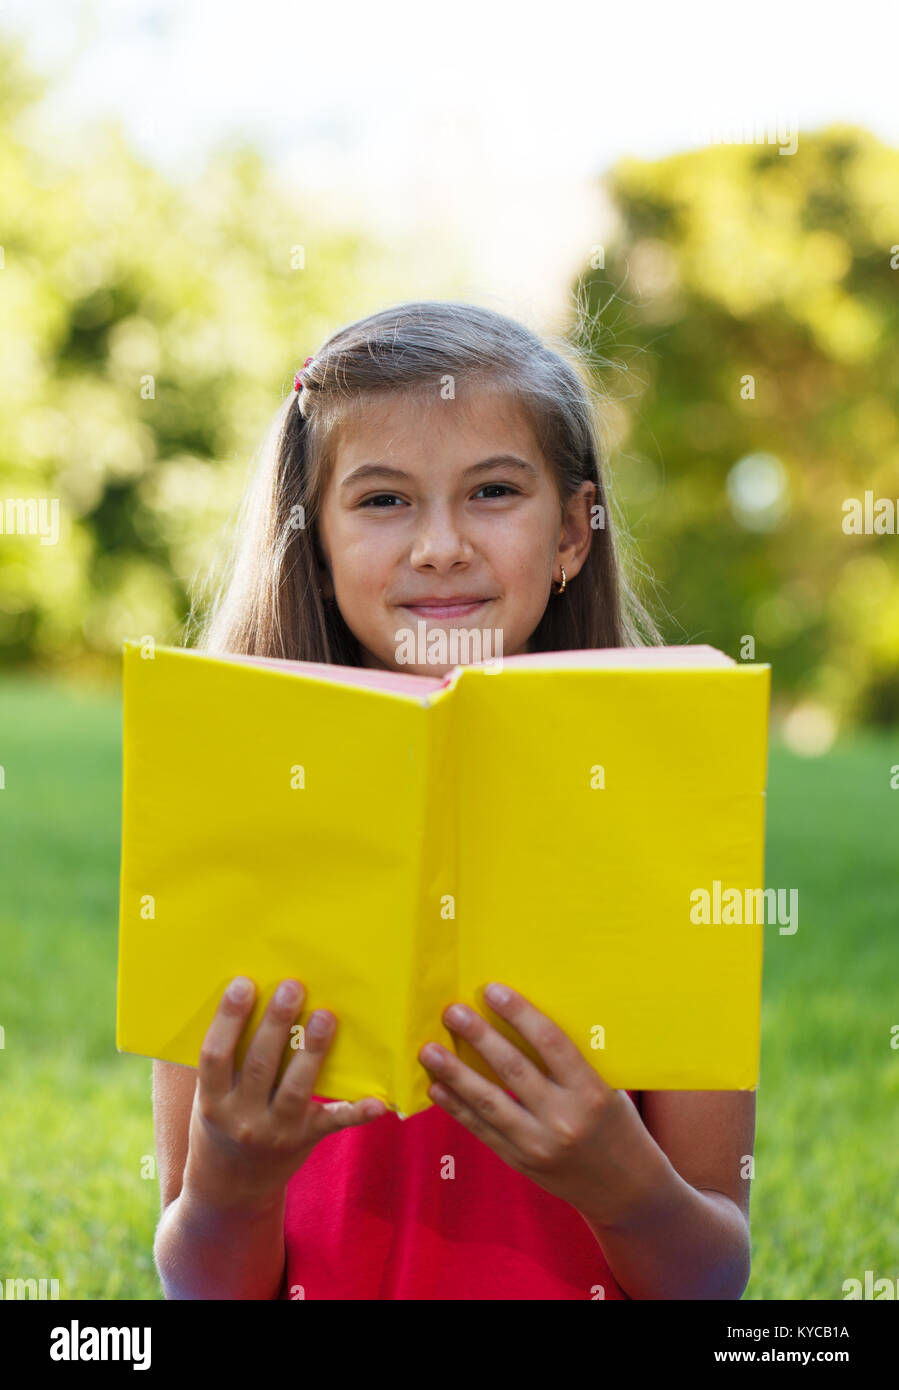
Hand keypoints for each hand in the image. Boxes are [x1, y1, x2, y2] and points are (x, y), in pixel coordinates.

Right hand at [184, 976, 386, 1210]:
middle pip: (260, 1066)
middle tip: (293, 987)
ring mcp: (276, 1132)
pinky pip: (333, 1123)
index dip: (228, 1019)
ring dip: (313, 1051)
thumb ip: (226, 1060)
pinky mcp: (306, 1139)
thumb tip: (246, 994)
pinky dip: (357, 1112)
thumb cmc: (220, 1124)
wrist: (229, 1189)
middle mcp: (243, 1119)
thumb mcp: (209, 1097)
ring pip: (296, 1089)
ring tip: (326, 1015)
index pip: (216, 1056)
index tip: (244, 983)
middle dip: (276, 1024)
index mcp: (212, 1102)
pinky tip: (378, 1100)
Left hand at [418, 983, 661, 1226]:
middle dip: (478, 1037)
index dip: (520, 1013)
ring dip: (454, 1073)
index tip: (493, 990)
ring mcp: (538, 1144)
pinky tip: (437, 1086)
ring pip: (488, 1102)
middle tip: (452, 1011)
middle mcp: (564, 1119)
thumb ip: (571, 1062)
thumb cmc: (616, 1124)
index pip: (551, 1043)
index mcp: (591, 1092)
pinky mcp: (520, 1162)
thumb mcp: (607, 1088)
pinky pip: (482, 1130)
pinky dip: (457, 1107)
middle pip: (512, 1069)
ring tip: (428, 1050)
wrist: (626, 1189)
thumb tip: (523, 1019)